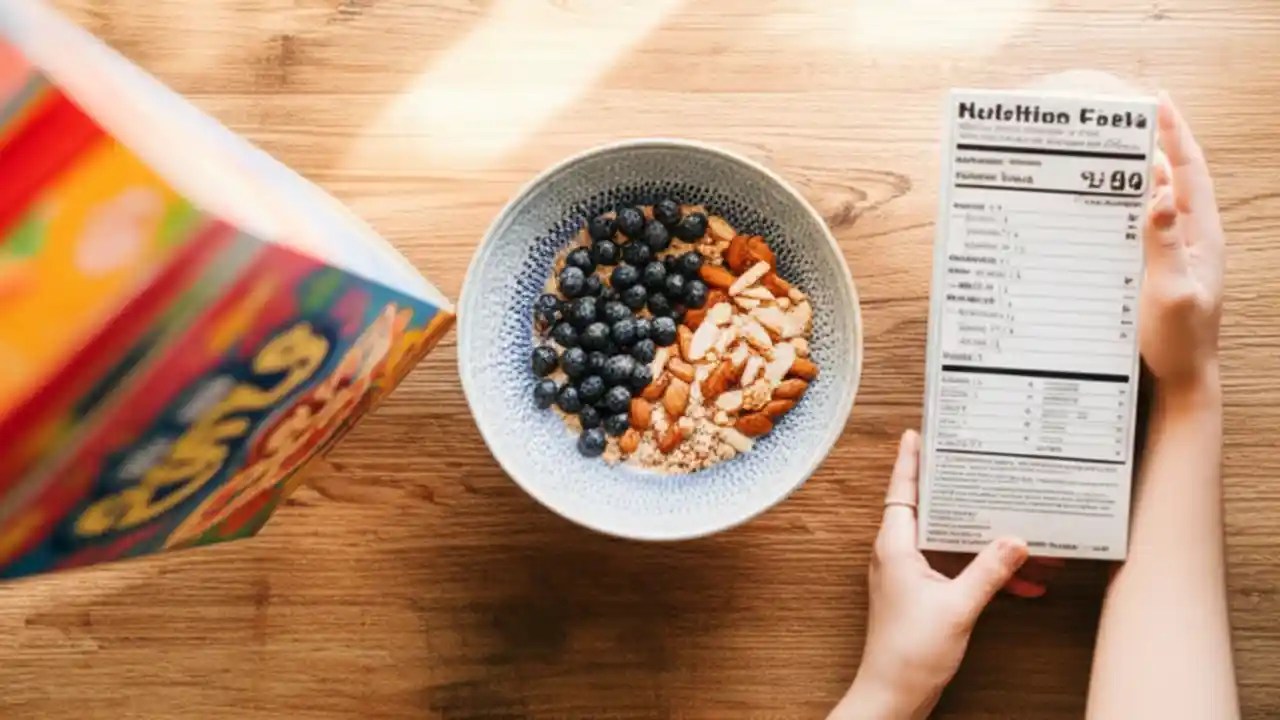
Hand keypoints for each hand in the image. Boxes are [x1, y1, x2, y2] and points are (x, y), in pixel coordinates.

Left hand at [829, 431, 1029, 719]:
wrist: (894, 696)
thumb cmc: (910, 653)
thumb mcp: (958, 606)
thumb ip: (989, 570)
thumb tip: (1015, 539)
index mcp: (896, 546)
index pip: (902, 491)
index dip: (910, 461)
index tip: (917, 433)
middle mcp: (899, 555)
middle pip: (933, 511)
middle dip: (965, 496)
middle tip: (984, 468)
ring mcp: (911, 576)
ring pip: (953, 544)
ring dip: (987, 543)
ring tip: (1026, 533)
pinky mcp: (924, 596)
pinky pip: (959, 571)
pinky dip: (987, 574)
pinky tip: (1025, 580)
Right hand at [1141, 93, 1224, 389]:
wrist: (1182, 379)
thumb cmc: (1179, 342)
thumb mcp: (1172, 293)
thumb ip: (1165, 245)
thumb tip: (1162, 195)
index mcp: (1201, 237)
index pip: (1189, 173)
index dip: (1175, 135)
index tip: (1159, 102)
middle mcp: (1192, 238)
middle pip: (1177, 177)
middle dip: (1158, 141)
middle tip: (1132, 115)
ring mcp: (1177, 253)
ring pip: (1160, 198)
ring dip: (1141, 170)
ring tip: (1116, 148)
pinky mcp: (1160, 268)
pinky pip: (1146, 223)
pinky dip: (1131, 202)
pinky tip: (1111, 200)